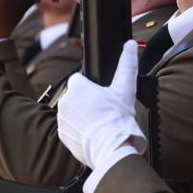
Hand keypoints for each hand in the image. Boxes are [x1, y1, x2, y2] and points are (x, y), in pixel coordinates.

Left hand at [56, 39, 143, 173]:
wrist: (111, 148)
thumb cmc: (117, 118)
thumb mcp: (125, 88)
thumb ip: (127, 64)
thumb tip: (130, 45)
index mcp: (77, 86)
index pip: (79, 80)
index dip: (92, 88)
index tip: (102, 97)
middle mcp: (65, 100)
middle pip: (76, 97)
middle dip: (87, 102)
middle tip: (103, 112)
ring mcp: (62, 119)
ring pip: (72, 112)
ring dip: (83, 116)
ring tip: (99, 124)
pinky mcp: (62, 134)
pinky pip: (70, 128)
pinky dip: (79, 130)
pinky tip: (93, 133)